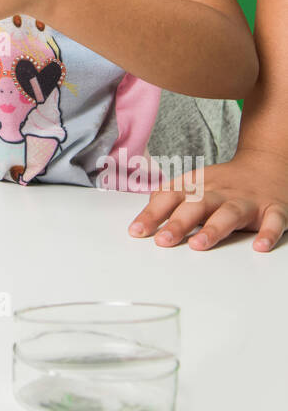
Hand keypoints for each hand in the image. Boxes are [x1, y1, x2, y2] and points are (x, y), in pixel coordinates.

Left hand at [128, 147, 287, 250]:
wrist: (269, 164)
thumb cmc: (226, 182)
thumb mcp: (195, 183)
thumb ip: (170, 196)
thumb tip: (146, 210)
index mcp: (198, 187)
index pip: (171, 197)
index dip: (152, 213)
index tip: (136, 231)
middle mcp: (220, 193)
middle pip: (197, 205)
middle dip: (178, 222)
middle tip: (162, 241)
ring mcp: (247, 201)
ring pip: (229, 213)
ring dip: (214, 228)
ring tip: (199, 244)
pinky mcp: (273, 209)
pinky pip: (273, 221)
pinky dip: (268, 233)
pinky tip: (260, 246)